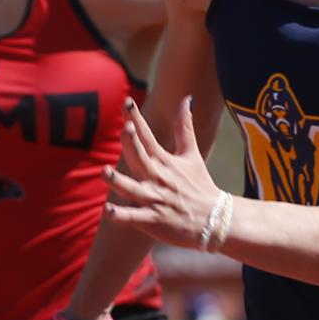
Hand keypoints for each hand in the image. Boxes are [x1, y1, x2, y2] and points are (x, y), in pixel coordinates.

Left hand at [103, 96, 221, 249]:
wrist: (214, 220)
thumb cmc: (200, 185)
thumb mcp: (192, 154)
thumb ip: (184, 127)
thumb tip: (187, 99)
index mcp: (164, 161)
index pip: (147, 136)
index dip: (136, 119)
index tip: (127, 102)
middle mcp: (157, 178)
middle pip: (140, 157)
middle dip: (133, 143)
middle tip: (126, 128)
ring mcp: (154, 199)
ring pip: (132, 189)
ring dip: (118, 181)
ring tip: (104, 172)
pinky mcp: (153, 220)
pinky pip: (133, 217)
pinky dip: (121, 215)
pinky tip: (107, 210)